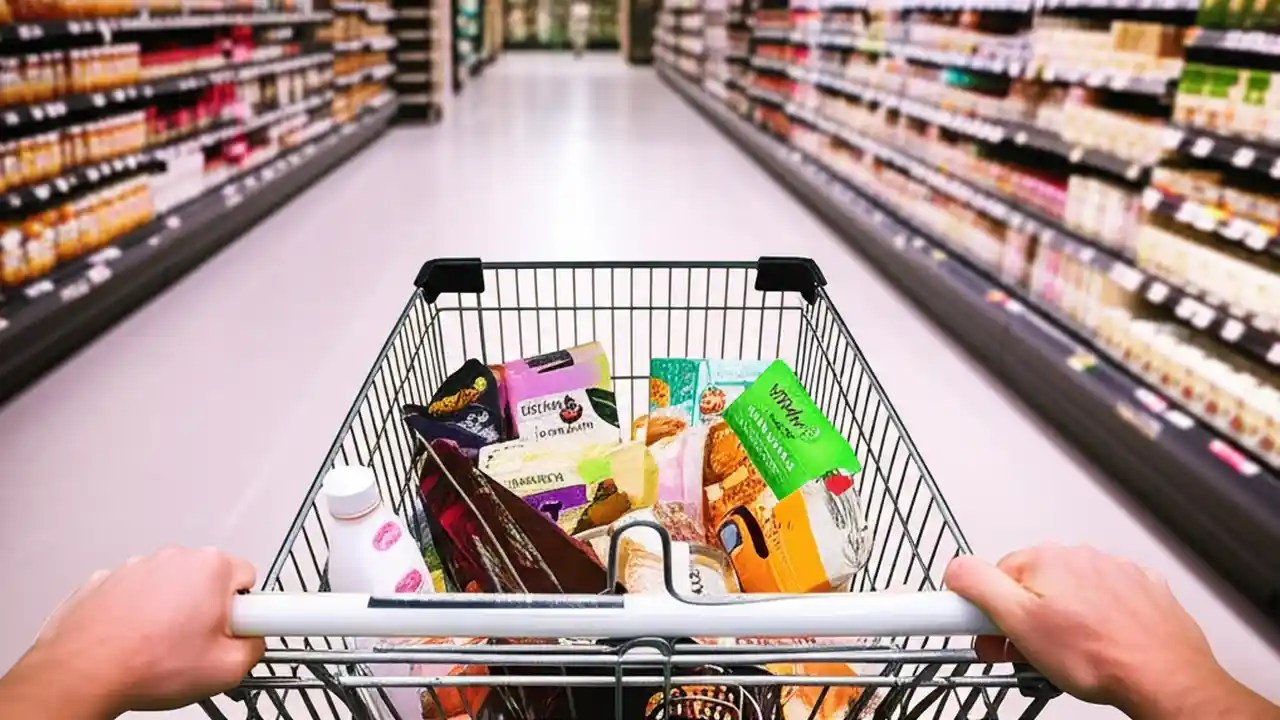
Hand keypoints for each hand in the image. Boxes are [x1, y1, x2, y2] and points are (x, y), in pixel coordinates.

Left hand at [0, 547, 264, 718]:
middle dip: (207, 610)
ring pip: (171, 587)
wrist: (80, 674)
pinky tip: (133, 641)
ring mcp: (137, 567)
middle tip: (197, 645)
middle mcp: (174, 558)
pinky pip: (135, 595)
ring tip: (159, 648)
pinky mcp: (107, 580)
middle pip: (209, 581)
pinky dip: (137, 614)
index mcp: (210, 568)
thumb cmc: (144, 666)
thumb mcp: (226, 670)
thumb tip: (252, 643)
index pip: (248, 579)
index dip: (245, 611)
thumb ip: (254, 648)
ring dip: (172, 612)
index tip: (236, 630)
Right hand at [945, 545, 1277, 719]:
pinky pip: (1106, 601)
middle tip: (1027, 657)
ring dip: (1061, 621)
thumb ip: (979, 587)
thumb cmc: (1098, 657)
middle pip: (1032, 586)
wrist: (1165, 677)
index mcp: (1046, 559)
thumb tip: (956, 568)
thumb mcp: (1019, 623)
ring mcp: (1116, 572)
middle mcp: (1080, 557)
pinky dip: (1098, 621)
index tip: (993, 638)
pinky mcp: (1143, 591)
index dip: (988, 613)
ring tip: (1069, 657)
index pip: (994, 577)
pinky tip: (1100, 644)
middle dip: (1024, 621)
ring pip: (1070, 595)